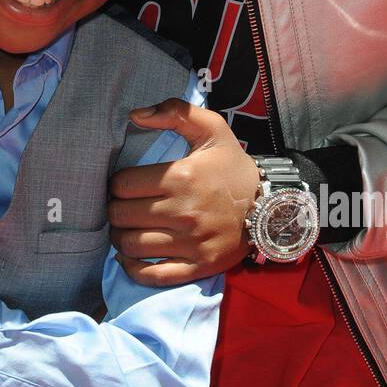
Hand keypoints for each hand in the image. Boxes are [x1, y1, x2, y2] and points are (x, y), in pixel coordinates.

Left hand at [108, 100, 260, 285]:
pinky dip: (133, 269)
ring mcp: (191, 243)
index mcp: (181, 177)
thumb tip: (135, 115)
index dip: (116, 184)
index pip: (121, 185)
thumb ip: (174, 111)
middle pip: (120, 216)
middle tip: (122, 206)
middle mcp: (183, 212)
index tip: (124, 185)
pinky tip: (130, 258)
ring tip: (126, 228)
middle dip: (115, 210)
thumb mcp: (212, 128)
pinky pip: (153, 275)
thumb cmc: (233, 166)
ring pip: (130, 246)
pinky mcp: (199, 266)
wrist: (271, 204)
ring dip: (120, 237)